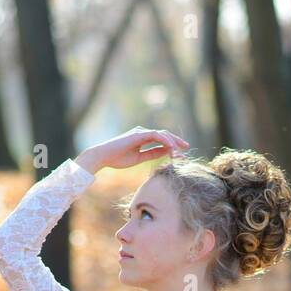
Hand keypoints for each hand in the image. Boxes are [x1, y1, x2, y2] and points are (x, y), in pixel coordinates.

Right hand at [75, 127, 189, 174]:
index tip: (180, 152)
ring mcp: (141, 132)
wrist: (104, 156)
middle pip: (164, 134)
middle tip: (186, 148)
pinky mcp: (139, 134)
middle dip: (176, 141)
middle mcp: (142, 132)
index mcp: (142, 138)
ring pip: (162, 134)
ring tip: (180, 151)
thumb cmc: (117, 158)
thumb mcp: (139, 158)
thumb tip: (165, 153)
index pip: (161, 139)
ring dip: (172, 142)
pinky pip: (156, 135)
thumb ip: (152, 154)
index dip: (172, 145)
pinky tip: (171, 147)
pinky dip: (165, 141)